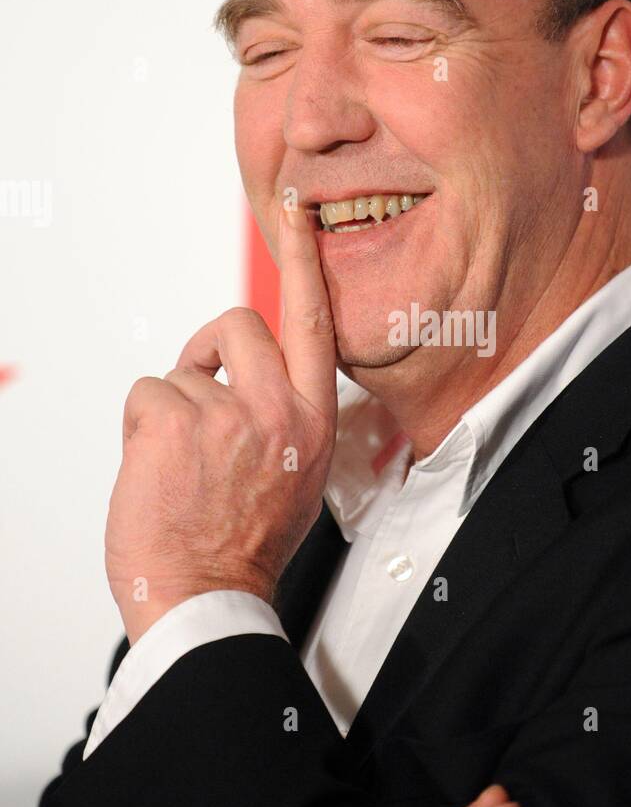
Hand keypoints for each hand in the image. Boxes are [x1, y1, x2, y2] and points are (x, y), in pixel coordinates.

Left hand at [105, 206, 336, 643]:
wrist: (207, 599)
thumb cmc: (245, 543)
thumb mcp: (295, 474)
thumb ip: (280, 416)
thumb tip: (241, 380)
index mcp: (313, 421)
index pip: (314, 321)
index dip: (305, 259)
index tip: (299, 207)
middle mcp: (279, 408)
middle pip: (238, 323)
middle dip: (209, 350)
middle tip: (198, 399)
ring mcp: (228, 413)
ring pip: (182, 370)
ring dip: (171, 411)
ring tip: (181, 469)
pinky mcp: (175, 421)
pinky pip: (146, 393)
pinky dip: (140, 428)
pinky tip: (157, 472)